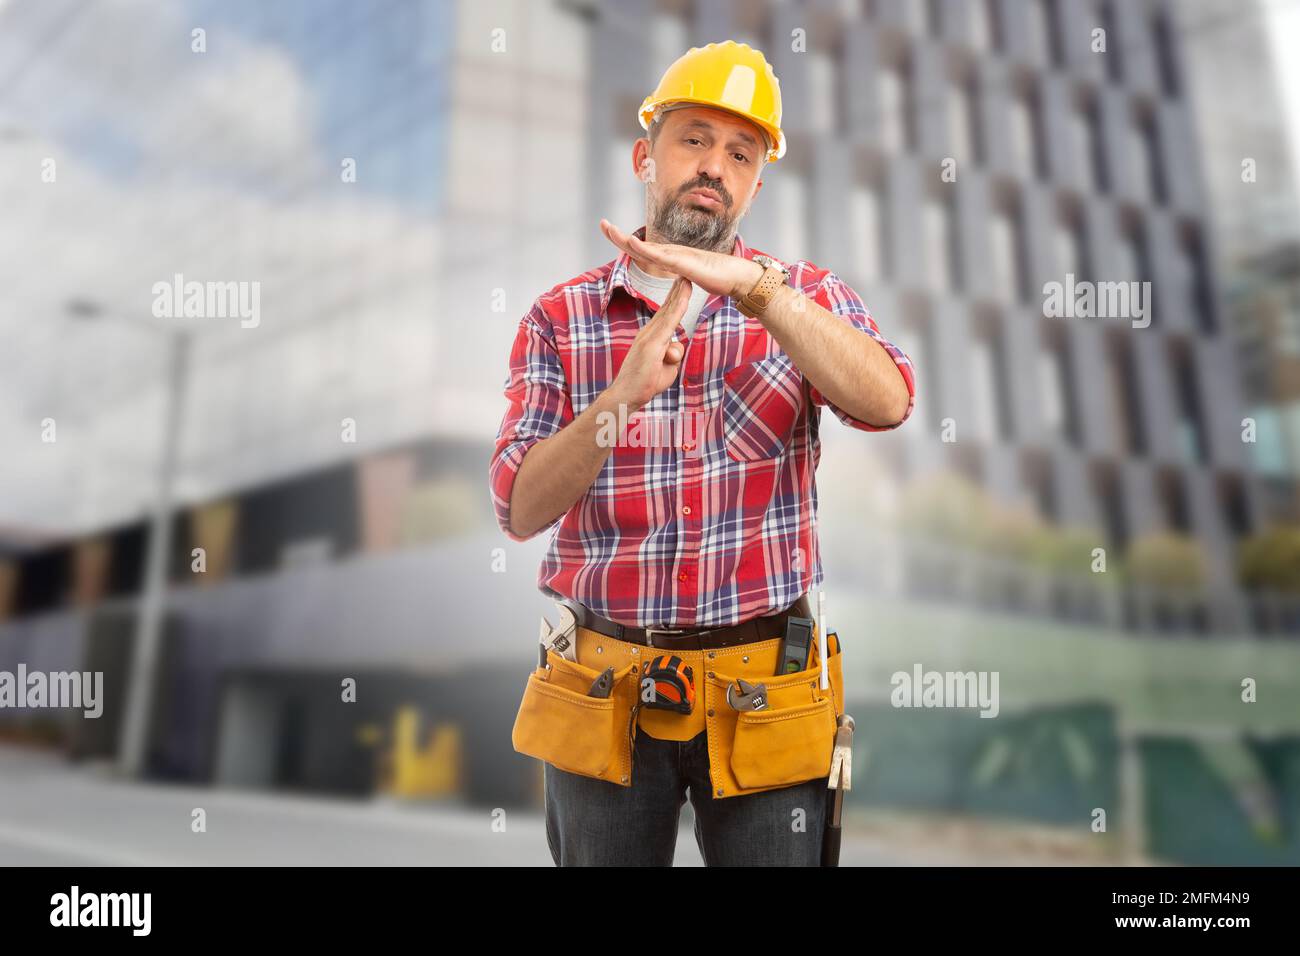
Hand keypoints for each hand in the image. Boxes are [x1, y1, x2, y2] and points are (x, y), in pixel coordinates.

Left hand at [601, 219, 762, 299]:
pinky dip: (645, 249)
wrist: (738, 278)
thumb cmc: (719, 277)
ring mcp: (678, 257)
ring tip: (609, 229)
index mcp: (671, 258)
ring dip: (627, 239)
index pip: (643, 249)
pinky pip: (662, 257)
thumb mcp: (692, 278)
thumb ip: (683, 278)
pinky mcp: (685, 264)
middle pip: (640, 244)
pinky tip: (633, 243)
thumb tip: (679, 279)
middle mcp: (672, 253)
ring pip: (647, 247)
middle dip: (618, 235)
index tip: (610, 231)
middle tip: (602, 223)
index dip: (625, 241)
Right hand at [607, 275, 691, 410]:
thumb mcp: (665, 368)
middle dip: (678, 289)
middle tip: (686, 272)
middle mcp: (649, 332)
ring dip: (679, 294)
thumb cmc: (644, 383)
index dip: (675, 298)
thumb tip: (676, 348)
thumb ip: (673, 355)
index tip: (683, 285)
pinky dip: (677, 309)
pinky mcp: (651, 344)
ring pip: (668, 312)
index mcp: (651, 336)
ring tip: (688, 279)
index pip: (666, 314)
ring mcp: (649, 337)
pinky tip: (684, 298)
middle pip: (666, 307)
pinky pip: (668, 323)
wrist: (626, 395)